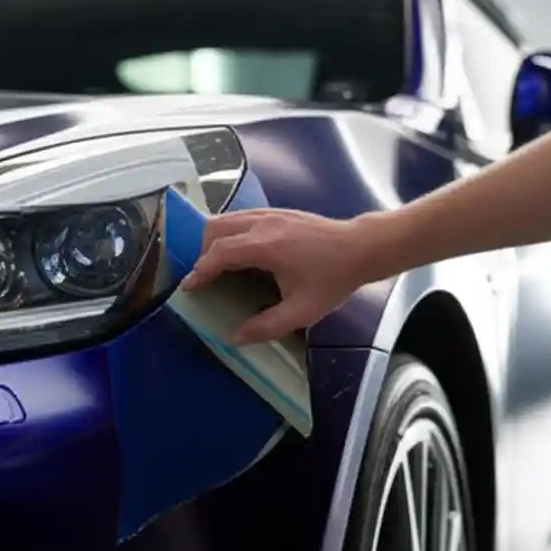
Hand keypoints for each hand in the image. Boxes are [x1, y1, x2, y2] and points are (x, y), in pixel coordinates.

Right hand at [181, 209, 381, 344]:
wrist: (361, 248)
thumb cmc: (333, 280)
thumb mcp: (302, 311)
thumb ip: (267, 326)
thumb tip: (235, 338)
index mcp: (266, 246)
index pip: (219, 252)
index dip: (200, 270)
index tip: (189, 287)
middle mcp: (263, 223)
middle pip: (215, 228)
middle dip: (202, 252)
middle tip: (204, 277)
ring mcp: (270, 213)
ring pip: (226, 218)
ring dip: (214, 240)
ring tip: (217, 266)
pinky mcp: (277, 211)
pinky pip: (241, 216)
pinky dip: (229, 232)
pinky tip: (238, 253)